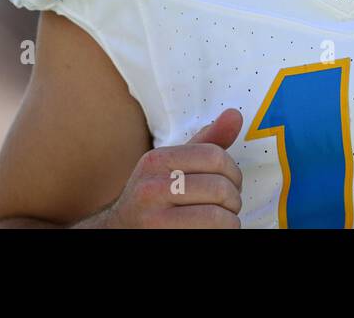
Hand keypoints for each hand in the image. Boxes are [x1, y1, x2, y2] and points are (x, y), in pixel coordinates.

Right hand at [93, 108, 244, 227]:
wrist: (119, 230)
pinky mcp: (162, 238)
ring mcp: (154, 219)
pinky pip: (210, 234)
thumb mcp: (173, 166)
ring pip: (217, 216)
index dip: (233, 172)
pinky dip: (222, 233)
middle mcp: (151, 188)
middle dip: (233, 199)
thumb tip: (235, 115)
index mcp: (157, 161)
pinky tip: (210, 230)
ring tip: (221, 220)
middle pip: (219, 187)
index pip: (214, 156)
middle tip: (228, 206)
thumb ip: (206, 142)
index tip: (230, 183)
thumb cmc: (153, 198)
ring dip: (230, 221)